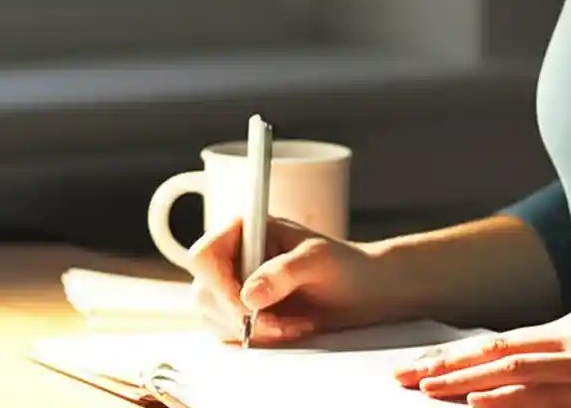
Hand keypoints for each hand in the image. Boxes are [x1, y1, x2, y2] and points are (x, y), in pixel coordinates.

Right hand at [187, 216, 384, 344]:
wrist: (365, 293)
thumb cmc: (346, 266)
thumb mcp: (319, 261)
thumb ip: (283, 273)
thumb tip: (249, 295)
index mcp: (245, 230)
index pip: (205, 255)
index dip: (219, 285)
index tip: (249, 309)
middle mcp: (232, 256)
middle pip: (204, 292)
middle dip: (241, 316)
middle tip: (281, 325)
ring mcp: (233, 286)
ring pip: (213, 318)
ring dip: (252, 331)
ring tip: (293, 326)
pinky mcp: (241, 313)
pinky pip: (229, 335)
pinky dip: (257, 340)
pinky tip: (288, 330)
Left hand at [392, 310, 570, 406]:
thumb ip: (556, 360)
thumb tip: (508, 380)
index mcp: (566, 330)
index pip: (497, 342)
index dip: (454, 354)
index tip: (416, 365)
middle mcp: (570, 338)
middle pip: (493, 349)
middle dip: (444, 363)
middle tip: (401, 375)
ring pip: (511, 367)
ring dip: (466, 380)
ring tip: (428, 388)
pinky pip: (546, 394)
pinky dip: (511, 398)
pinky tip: (481, 403)